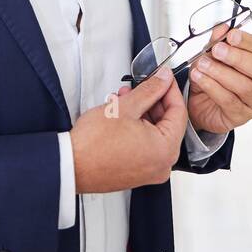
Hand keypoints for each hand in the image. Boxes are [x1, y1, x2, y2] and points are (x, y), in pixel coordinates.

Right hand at [70, 67, 185, 193]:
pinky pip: (144, 145)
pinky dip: (136, 128)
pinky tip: (121, 115)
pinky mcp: (136, 173)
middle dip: (151, 101)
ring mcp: (149, 171)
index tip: (164, 78)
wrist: (71, 166)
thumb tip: (163, 79)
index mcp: (165, 149)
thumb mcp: (126, 107)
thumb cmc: (94, 145)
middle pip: (167, 123)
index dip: (170, 90)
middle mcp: (162, 164)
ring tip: (123, 99)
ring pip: (153, 133)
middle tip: (140, 86)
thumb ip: (150, 90)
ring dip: (141, 113)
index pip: (179, 112)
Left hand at [186, 25, 251, 134]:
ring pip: (245, 87)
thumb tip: (222, 28)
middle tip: (217, 49)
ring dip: (221, 73)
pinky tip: (199, 77)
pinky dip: (212, 87)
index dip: (249, 42)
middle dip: (238, 58)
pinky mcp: (243, 117)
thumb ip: (219, 41)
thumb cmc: (217, 75)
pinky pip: (229, 101)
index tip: (231, 35)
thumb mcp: (215, 55)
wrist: (202, 103)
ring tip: (203, 63)